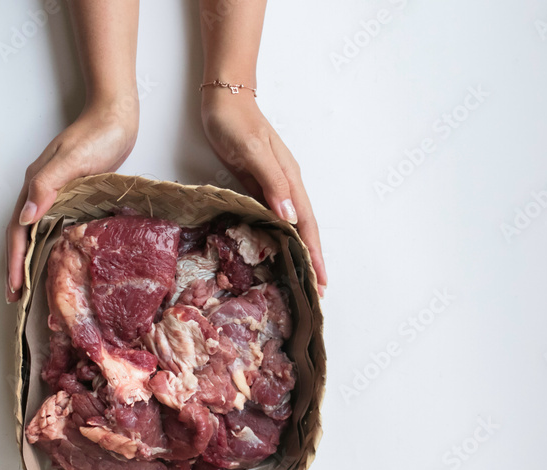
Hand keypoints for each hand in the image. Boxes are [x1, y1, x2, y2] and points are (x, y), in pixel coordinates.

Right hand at [5, 99, 138, 302]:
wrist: (116, 116)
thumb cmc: (97, 135)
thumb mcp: (72, 160)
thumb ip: (47, 186)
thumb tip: (24, 216)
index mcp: (36, 185)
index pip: (19, 231)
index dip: (15, 261)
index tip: (15, 289)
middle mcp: (41, 191)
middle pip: (23, 235)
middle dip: (17, 267)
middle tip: (16, 298)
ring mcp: (56, 192)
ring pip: (38, 232)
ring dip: (31, 259)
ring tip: (30, 285)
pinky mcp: (73, 194)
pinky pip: (55, 225)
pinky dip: (50, 245)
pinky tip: (57, 258)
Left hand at [201, 94, 327, 294]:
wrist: (224, 98)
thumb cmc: (236, 122)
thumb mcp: (252, 151)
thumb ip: (271, 182)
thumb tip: (288, 216)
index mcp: (290, 180)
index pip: (307, 225)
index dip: (315, 254)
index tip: (321, 282)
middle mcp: (286, 186)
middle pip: (303, 230)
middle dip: (311, 261)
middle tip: (315, 293)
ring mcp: (273, 186)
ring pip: (290, 226)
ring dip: (296, 252)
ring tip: (299, 280)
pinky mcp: (259, 185)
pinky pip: (272, 219)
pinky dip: (278, 238)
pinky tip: (275, 252)